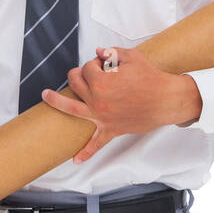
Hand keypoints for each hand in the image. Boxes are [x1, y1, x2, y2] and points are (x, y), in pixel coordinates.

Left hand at [41, 46, 202, 163]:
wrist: (167, 100)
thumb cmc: (151, 78)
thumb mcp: (131, 57)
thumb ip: (111, 52)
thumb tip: (98, 53)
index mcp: (101, 82)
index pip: (87, 67)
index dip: (95, 63)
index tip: (104, 64)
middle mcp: (97, 100)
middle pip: (75, 83)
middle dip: (79, 74)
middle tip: (89, 74)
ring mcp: (102, 117)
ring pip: (72, 110)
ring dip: (56, 102)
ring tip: (46, 96)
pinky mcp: (111, 130)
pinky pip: (96, 144)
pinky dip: (86, 152)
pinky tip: (76, 159)